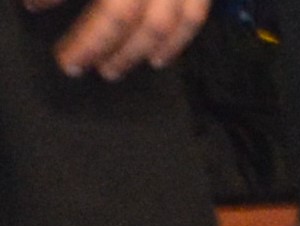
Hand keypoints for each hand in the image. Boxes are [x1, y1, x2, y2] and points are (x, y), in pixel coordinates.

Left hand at [34, 0, 207, 80]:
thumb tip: (35, 0)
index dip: (55, 5)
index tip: (34, 12)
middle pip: (121, 13)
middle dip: (94, 43)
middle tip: (71, 65)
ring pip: (159, 25)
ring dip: (133, 52)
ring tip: (110, 72)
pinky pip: (194, 17)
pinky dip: (177, 42)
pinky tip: (158, 60)